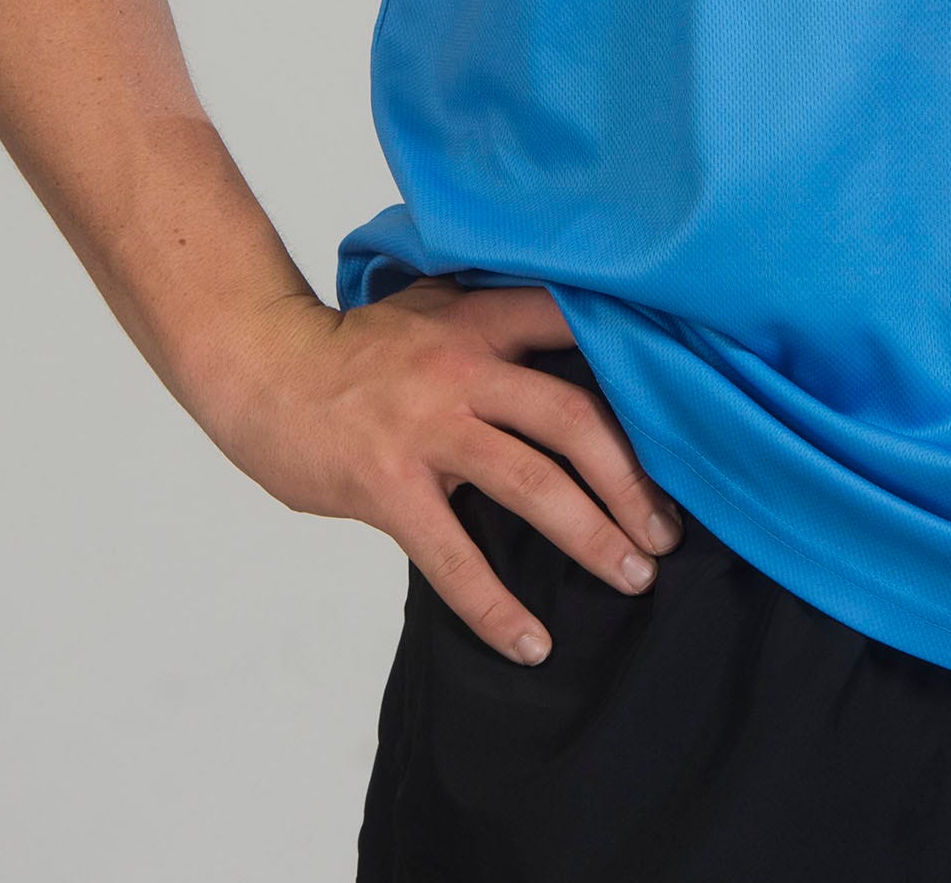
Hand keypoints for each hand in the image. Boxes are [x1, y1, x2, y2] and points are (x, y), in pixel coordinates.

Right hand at [189, 278, 684, 666]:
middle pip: (576, 418)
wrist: (262, 369)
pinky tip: (531, 642)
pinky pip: (455, 556)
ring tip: (632, 577)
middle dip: (633, 480)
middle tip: (669, 530)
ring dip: (592, 535)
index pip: (579, 330)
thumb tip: (574, 353)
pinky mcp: (389, 485)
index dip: (638, 369)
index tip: (688, 416)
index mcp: (481, 322)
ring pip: (533, 483)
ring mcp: (427, 427)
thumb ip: (496, 326)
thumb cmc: (354, 349)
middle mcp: (464, 367)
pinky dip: (497, 607)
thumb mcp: (433, 308)